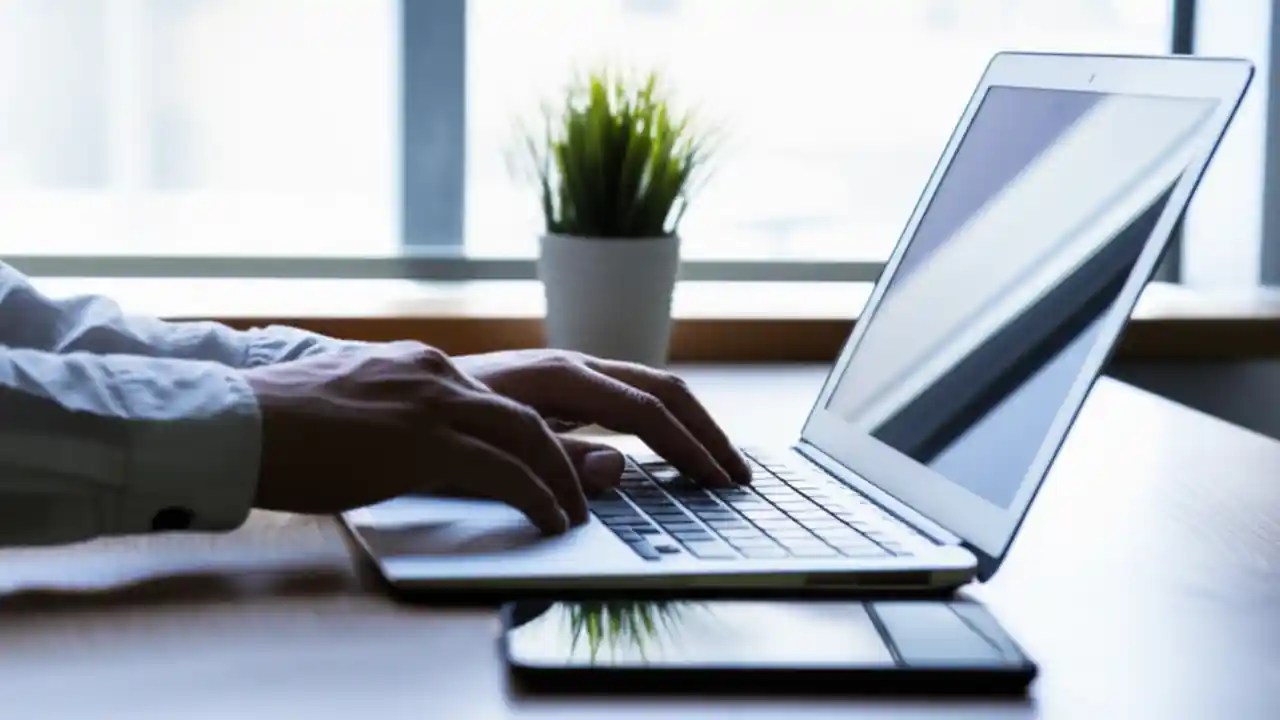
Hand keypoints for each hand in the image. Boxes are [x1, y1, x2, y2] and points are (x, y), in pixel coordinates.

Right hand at [243, 342, 585, 533]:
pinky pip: (505, 472)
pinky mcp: (426, 443)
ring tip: (573, 515)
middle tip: (583, 490)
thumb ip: (399, 414)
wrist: (237, 421)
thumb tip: (412, 440)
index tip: (554, 458)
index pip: (499, 397)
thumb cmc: (281, 425)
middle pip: (527, 412)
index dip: (537, 431)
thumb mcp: (357, 407)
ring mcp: (433, 404)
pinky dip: (537, 498)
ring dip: (560, 481)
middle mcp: (437, 374)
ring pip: (527, 438)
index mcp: (420, 364)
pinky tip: (550, 522)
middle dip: (564, 454)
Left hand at [454, 350, 751, 487]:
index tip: (719, 481)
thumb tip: (619, 466)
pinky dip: (664, 423)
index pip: (647, 410)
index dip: (689, 446)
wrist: (393, 395)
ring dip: (690, 426)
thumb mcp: (485, 449)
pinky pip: (629, 400)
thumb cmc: (433, 424)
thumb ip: (553, 458)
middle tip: (739, 475)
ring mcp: (570, 374)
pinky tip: (671, 452)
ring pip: (651, 390)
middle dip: (705, 431)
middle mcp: (572, 367)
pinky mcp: (563, 389)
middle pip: (663, 389)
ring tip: (719, 464)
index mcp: (560, 377)